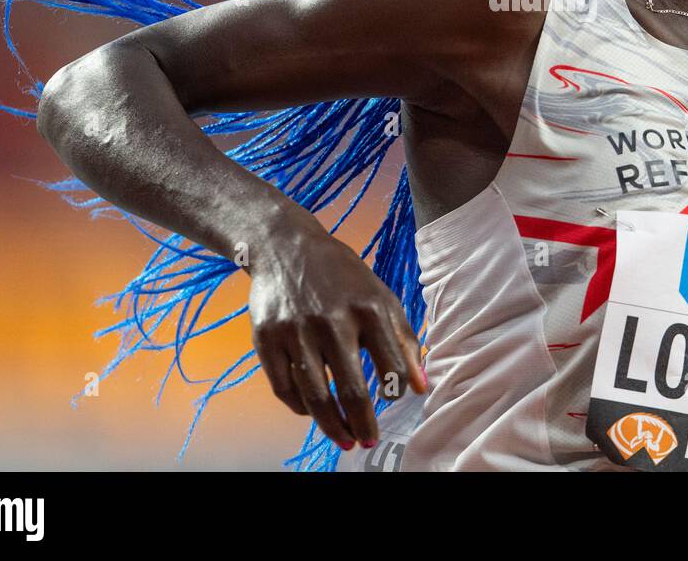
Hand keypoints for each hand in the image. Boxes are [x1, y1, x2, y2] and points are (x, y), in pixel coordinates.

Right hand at [246, 219, 425, 449]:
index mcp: (368, 308)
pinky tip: (313, 413)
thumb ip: (404, 340)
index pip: (391, 368)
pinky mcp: (266, 338)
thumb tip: (421, 387)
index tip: (391, 403)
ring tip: (346, 441)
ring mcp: (296, 331)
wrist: (285, 245)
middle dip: (363, 424)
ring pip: (316, 397)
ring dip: (332, 426)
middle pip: (352, 390)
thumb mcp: (381, 296)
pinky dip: (301, 408)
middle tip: (369, 442)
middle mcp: (332, 321)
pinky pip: (285, 388)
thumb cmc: (342, 275)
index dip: (395, 393)